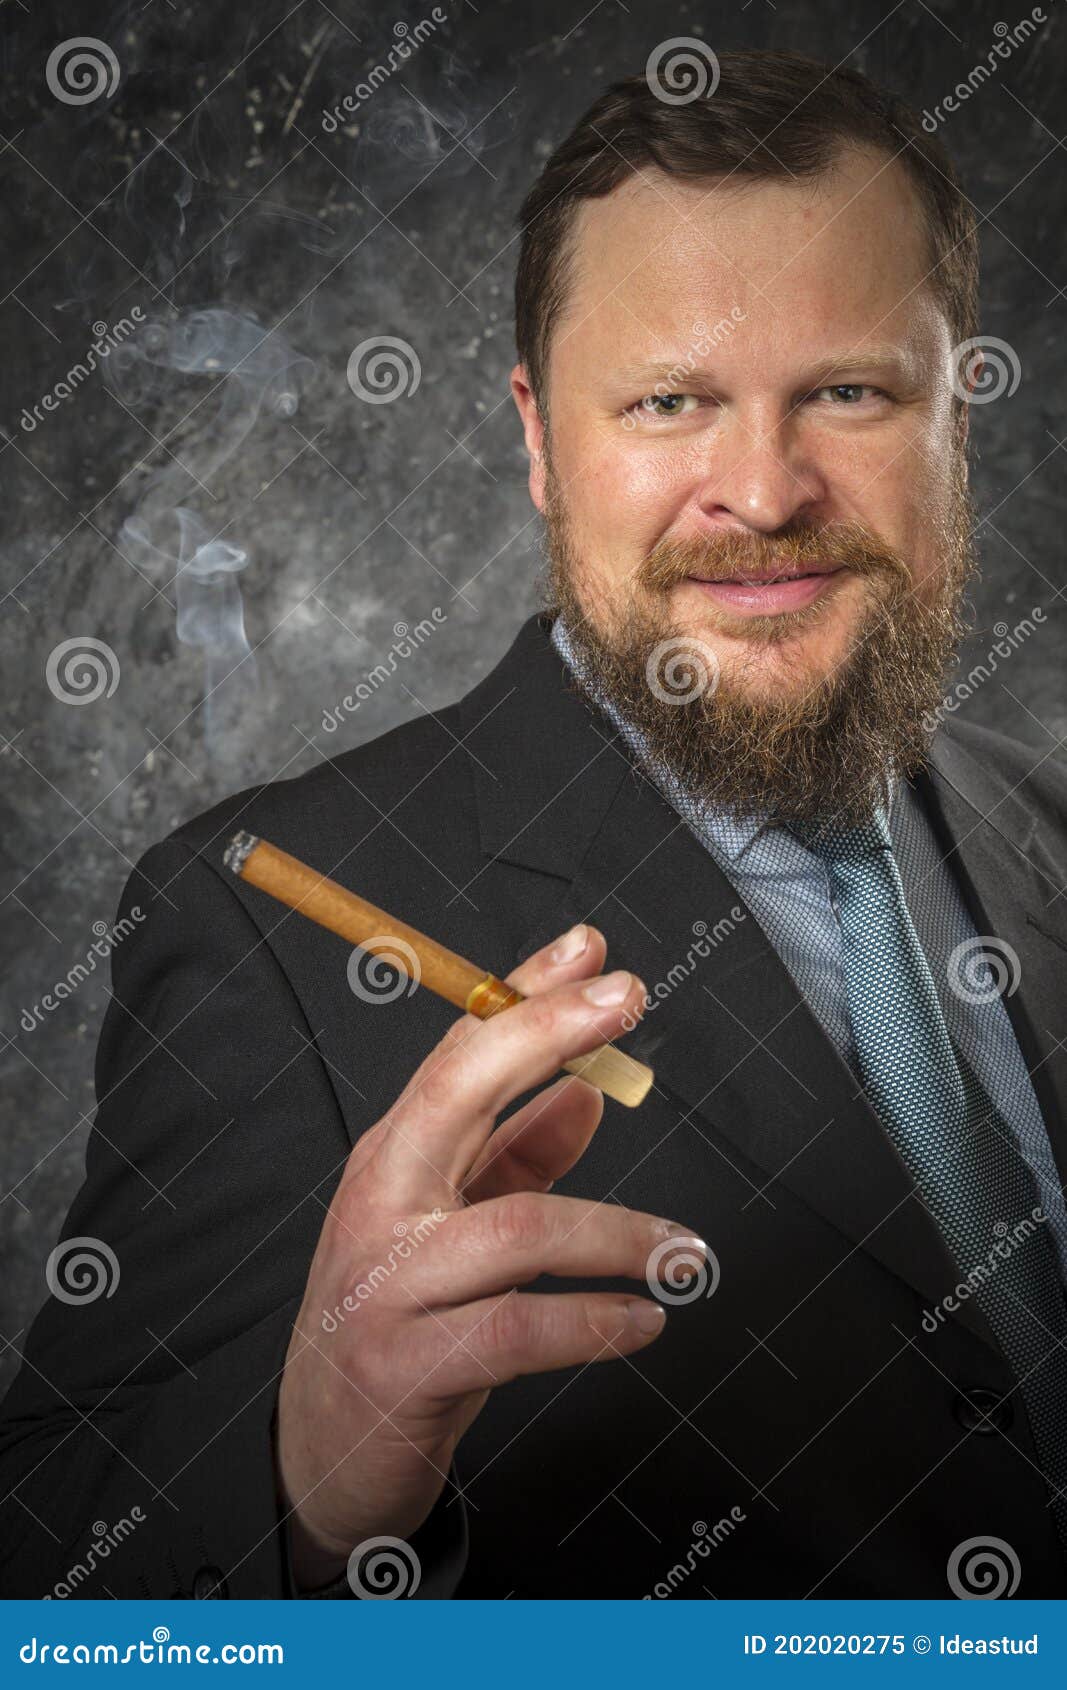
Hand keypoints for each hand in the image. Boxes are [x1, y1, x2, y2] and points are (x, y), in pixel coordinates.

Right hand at [273, 923, 706, 1588]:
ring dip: (617, 1233)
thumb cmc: (398, 1318)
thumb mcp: (453, 1226)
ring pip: (514, 1227)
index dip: (524, 994)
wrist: (322, 1452)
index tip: (591, 946)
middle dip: (545, 1033)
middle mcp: (382, 1201)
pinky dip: (594, 1324)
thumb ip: (514, 1158)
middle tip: (628, 1000)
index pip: (457, 1051)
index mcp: (395, 1157)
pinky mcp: (408, 1367)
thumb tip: (590, 1095)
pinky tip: (644, 1322)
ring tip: (685, 1253)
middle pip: (457, 1092)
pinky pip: (517, 1332)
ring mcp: (388, 1283)